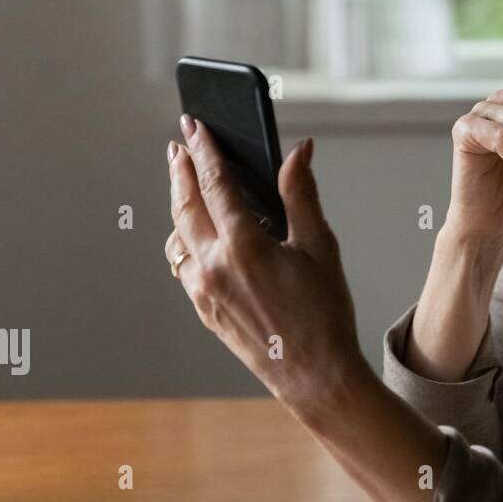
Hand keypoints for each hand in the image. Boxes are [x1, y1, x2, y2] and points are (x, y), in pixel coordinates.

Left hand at [164, 116, 370, 419]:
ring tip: (183, 183)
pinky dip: (183, 238)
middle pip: (185, 205)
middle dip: (180, 170)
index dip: (205, 150)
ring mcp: (203, 291)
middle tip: (178, 145)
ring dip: (178, 204)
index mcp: (243, 246)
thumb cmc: (325, 313)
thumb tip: (298, 151)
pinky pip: (182, 263)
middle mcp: (213, 267)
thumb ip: (301, 194)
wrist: (313, 375)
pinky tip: (193, 231)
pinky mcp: (203, 309)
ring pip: (177, 235)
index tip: (195, 126)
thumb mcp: (320, 247)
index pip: (214, 184)